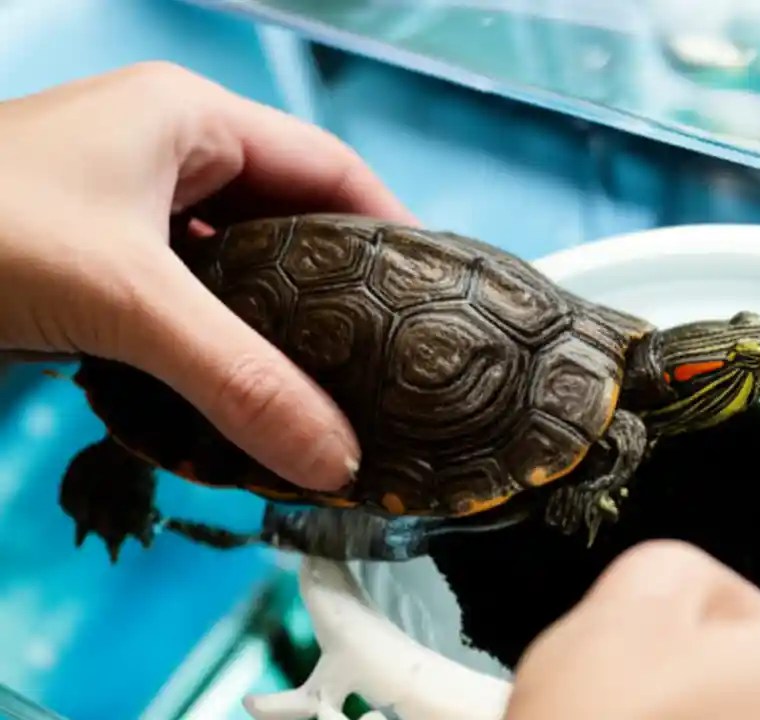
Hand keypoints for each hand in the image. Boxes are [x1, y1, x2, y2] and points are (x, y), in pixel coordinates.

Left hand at [0, 62, 414, 490]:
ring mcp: (128, 208)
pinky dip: (219, 343)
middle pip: (290, 220)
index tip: (435, 296)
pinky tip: (243, 389)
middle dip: (338, 288)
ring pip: (237, 267)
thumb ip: (239, 379)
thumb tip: (332, 456)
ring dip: (276, 323)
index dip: (393, 227)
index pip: (331, 168)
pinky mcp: (97, 261)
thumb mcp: (127, 301)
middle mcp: (167, 154)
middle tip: (389, 358)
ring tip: (332, 383)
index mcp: (190, 121)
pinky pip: (188, 300)